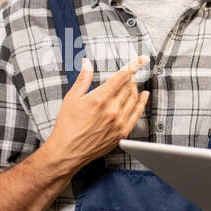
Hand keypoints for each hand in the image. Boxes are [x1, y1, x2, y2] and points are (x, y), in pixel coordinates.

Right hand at [44, 56, 149, 171]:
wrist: (68, 151)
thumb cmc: (67, 126)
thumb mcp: (71, 98)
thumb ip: (83, 79)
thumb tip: (86, 64)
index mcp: (100, 98)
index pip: (122, 77)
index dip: (134, 65)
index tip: (142, 59)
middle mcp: (112, 110)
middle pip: (129, 87)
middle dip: (129, 78)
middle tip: (127, 75)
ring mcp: (119, 122)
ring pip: (133, 98)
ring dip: (134, 88)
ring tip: (131, 84)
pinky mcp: (122, 133)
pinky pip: (136, 114)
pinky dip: (141, 103)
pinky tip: (143, 96)